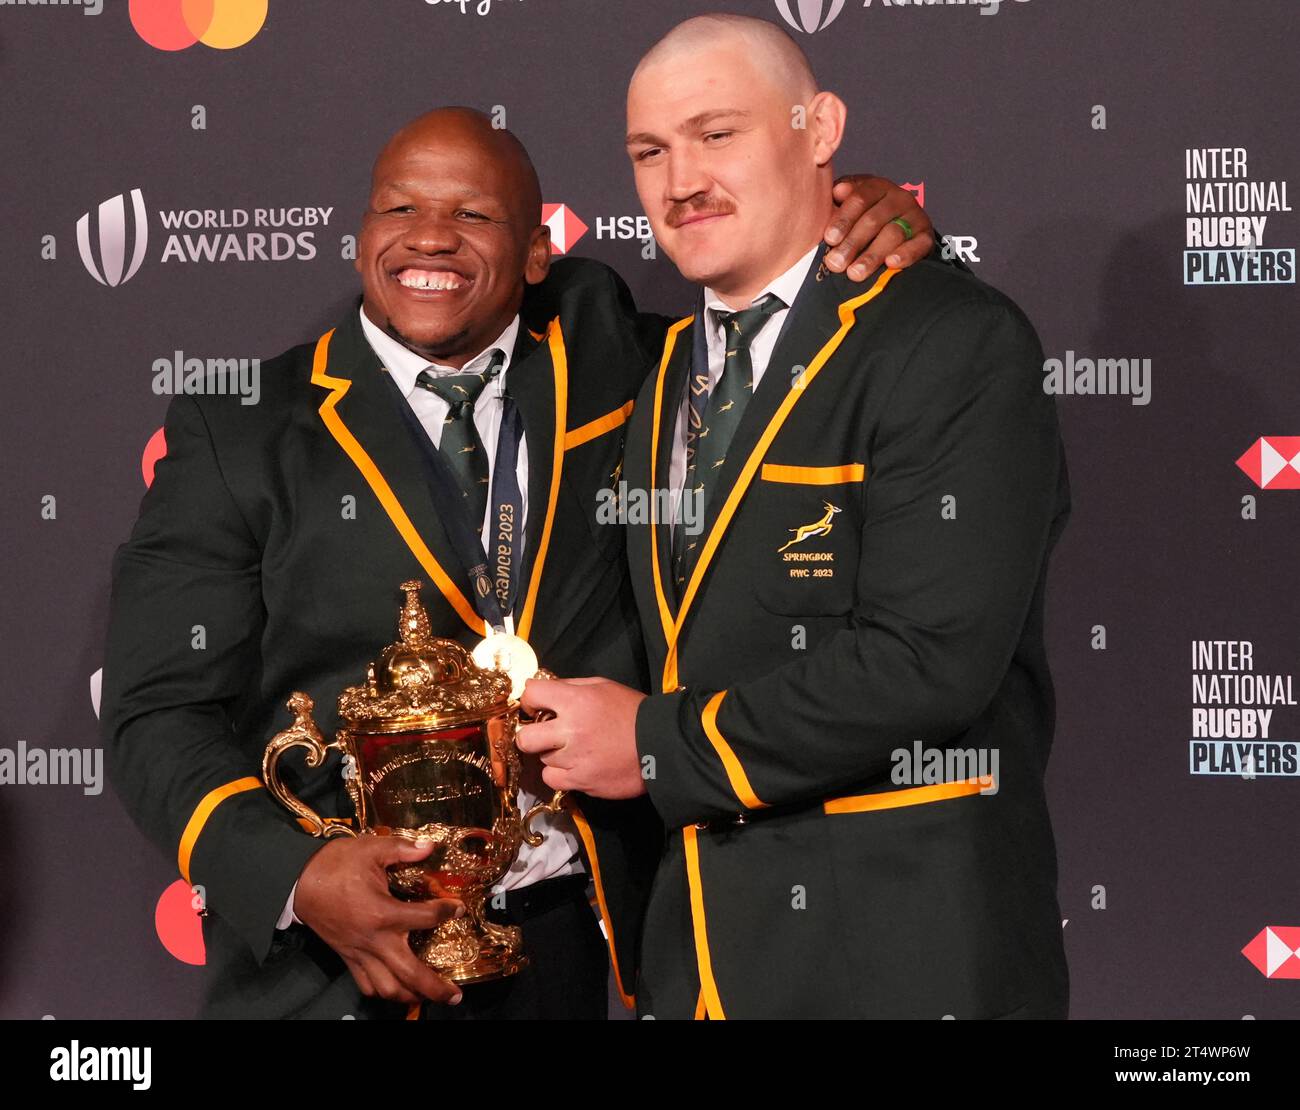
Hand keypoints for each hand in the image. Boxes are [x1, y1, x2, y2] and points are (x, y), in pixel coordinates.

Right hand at [294, 835, 465, 1006]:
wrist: (299, 880)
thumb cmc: (334, 865)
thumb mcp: (371, 848)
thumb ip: (403, 848)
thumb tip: (429, 846)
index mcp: (383, 912)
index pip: (426, 918)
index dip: (447, 912)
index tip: (457, 908)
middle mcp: (374, 940)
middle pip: (410, 974)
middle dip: (435, 988)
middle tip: (455, 995)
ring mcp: (360, 952)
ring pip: (387, 988)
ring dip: (410, 995)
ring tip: (429, 996)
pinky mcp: (348, 957)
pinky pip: (366, 985)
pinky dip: (383, 991)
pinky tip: (396, 988)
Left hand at [516, 677, 647, 799]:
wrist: (661, 745)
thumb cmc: (632, 712)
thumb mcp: (604, 686)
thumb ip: (572, 687)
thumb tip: (545, 692)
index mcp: (575, 701)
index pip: (532, 694)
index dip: (530, 699)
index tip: (537, 706)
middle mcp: (570, 730)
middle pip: (526, 738)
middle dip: (530, 735)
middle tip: (544, 734)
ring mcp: (575, 759)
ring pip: (542, 759)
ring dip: (552, 754)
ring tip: (573, 750)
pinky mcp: (581, 782)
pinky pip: (553, 779)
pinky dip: (560, 774)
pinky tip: (575, 766)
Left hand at [823, 175, 934, 278]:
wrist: (902, 227)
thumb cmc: (866, 217)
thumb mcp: (851, 205)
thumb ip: (840, 200)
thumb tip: (837, 192)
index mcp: (877, 187)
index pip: (860, 199)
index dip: (844, 219)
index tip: (829, 238)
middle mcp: (898, 198)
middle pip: (873, 220)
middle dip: (852, 243)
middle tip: (836, 263)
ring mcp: (914, 216)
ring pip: (892, 234)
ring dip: (872, 255)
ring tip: (855, 273)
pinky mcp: (926, 235)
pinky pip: (918, 245)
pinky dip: (905, 254)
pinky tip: (891, 263)